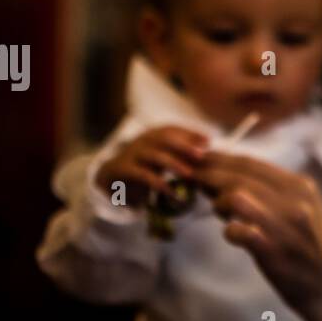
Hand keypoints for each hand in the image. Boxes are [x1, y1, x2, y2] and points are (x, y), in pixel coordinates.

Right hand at [94, 126, 208, 206]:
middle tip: (201, 155)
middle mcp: (142, 141)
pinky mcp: (124, 169)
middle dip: (184, 146)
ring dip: (173, 163)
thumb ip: (180, 151)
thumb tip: (208, 145)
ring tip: (189, 174)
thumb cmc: (144, 165)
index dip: (190, 133)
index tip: (209, 140)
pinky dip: (157, 183)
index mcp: (152, 134)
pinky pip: (142, 175)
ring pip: (154, 155)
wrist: (112, 176)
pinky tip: (171, 191)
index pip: (172, 129)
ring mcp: (132, 154)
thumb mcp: (163, 156)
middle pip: (164, 139)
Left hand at [193, 152, 321, 312]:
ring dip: (219, 201)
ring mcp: (284, 224)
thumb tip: (233, 176)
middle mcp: (295, 200)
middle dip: (209, 174)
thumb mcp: (304, 210)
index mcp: (301, 186)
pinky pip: (237, 230)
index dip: (220, 159)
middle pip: (239, 175)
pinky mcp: (273, 249)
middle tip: (192, 178)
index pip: (251, 163)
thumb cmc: (312, 250)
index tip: (200, 161)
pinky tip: (232, 235)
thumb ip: (275, 192)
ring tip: (218, 210)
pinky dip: (229, 231)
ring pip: (236, 196)